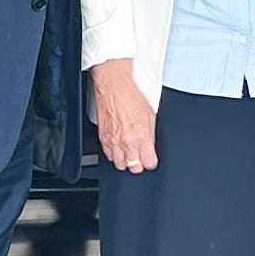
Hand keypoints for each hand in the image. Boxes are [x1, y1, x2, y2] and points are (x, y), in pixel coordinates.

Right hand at [91, 58, 157, 172]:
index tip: (150, 158)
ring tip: (128, 152)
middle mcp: (127, 142)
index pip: (149, 163)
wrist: (114, 87)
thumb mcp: (150, 116)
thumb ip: (150, 135)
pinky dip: (114, 154)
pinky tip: (118, 147)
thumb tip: (150, 145)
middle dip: (139, 163)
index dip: (151, 161)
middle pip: (135, 168)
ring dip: (125, 160)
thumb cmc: (131, 97)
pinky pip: (109, 156)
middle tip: (140, 156)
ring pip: (120, 165)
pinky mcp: (103, 139)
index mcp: (142, 136)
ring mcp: (113, 142)